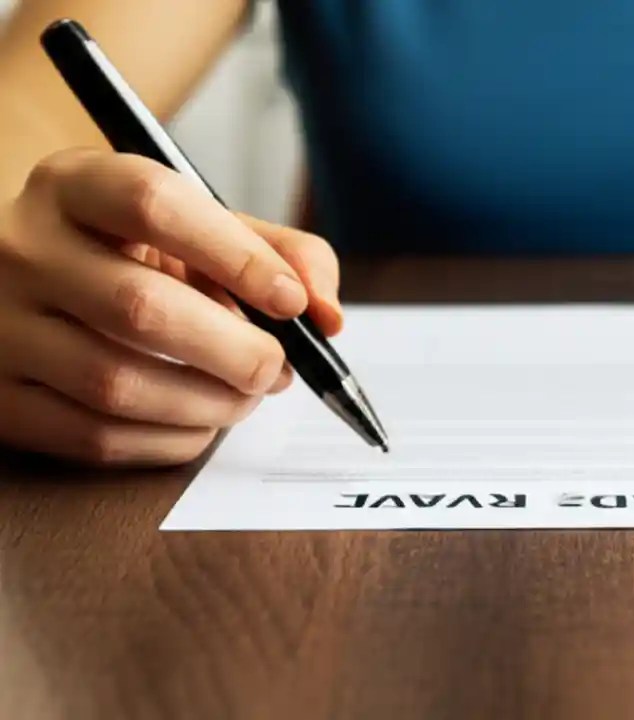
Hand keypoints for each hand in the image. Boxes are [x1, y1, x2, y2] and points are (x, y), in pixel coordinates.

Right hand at [0, 148, 342, 465]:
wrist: (20, 293)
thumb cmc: (132, 257)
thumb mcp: (198, 229)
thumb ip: (279, 253)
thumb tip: (328, 316)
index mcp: (75, 185)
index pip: (154, 203)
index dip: (238, 256)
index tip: (292, 302)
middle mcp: (23, 247)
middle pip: (141, 307)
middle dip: (236, 351)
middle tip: (278, 368)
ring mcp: (0, 326)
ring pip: (119, 383)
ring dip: (209, 405)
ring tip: (246, 396)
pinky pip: (96, 437)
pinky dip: (170, 440)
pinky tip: (199, 423)